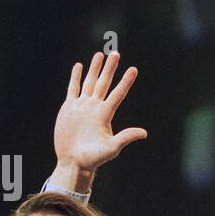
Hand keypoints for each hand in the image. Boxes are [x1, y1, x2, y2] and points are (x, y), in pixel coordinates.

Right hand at [53, 52, 147, 173]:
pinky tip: (79, 66)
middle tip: (115, 53)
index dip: (126, 82)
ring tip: (99, 55)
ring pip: (89, 82)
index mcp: (105, 114)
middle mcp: (95, 107)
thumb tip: (144, 133)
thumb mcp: (112, 148)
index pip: (118, 94)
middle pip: (104, 83)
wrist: (74, 161)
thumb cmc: (94, 158)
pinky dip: (76, 77)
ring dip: (94, 69)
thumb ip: (126, 137)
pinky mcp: (70, 108)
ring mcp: (82, 106)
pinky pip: (73, 89)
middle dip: (109, 68)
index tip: (133, 69)